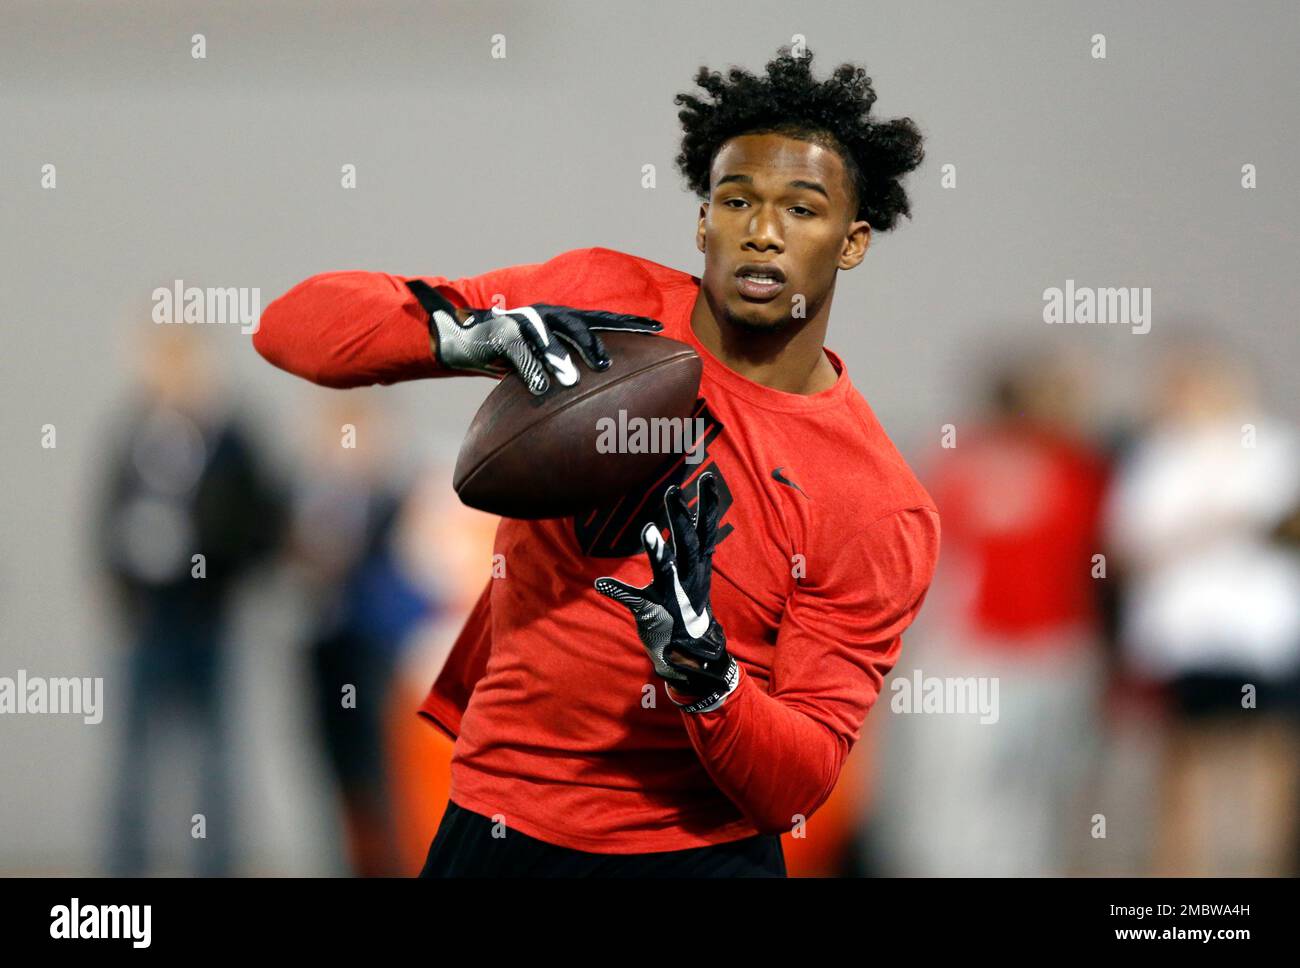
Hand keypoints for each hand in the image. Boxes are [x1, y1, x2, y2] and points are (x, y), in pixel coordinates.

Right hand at [408, 281, 662, 394]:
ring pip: (546, 336)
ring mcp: (523, 321)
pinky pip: (518, 352)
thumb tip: (607, 397)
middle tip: (608, 367)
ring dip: (559, 358)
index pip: (603, 319)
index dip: (631, 323)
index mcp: (564, 318)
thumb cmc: (513, 354)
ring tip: (571, 381)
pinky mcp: (500, 333)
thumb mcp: (544, 359)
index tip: (660, 330)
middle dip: (595, 343)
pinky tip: (539, 389)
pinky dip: (529, 369)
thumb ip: (570, 369)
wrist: (463, 338)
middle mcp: (548, 315)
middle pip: (578, 324)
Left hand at [595, 473, 739, 712]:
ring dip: (658, 550)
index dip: (708, 504)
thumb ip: (687, 540)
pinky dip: (619, 591)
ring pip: (669, 569)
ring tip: (649, 528)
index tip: (710, 477)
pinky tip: (602, 581)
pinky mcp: (655, 614)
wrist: (692, 652)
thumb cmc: (686, 605)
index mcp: (699, 564)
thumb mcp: (693, 569)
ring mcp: (674, 596)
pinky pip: (635, 601)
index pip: (706, 529)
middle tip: (673, 490)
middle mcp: (690, 578)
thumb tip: (686, 509)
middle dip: (681, 517)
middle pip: (690, 542)